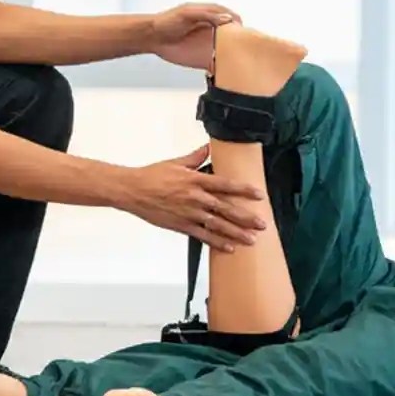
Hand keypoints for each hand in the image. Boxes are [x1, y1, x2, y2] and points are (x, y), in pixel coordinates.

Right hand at [119, 145, 266, 249]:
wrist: (132, 190)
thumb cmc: (151, 176)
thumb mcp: (175, 162)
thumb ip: (195, 157)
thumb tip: (208, 148)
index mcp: (195, 180)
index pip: (225, 185)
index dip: (243, 190)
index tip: (259, 195)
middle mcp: (195, 197)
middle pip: (225, 208)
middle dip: (245, 217)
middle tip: (262, 224)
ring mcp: (188, 213)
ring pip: (217, 225)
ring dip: (235, 233)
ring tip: (251, 239)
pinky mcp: (180, 225)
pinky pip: (201, 235)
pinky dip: (215, 242)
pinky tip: (228, 247)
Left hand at [150, 3, 241, 69]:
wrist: (152, 37)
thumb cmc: (166, 22)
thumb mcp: (186, 13)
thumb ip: (206, 15)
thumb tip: (227, 19)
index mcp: (210, 14)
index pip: (231, 18)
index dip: (239, 24)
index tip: (243, 31)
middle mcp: (213, 29)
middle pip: (234, 35)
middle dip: (241, 41)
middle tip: (245, 48)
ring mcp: (209, 44)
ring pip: (228, 50)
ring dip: (234, 55)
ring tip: (240, 61)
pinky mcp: (203, 57)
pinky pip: (217, 63)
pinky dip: (223, 67)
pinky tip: (226, 70)